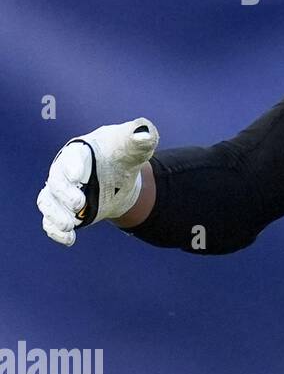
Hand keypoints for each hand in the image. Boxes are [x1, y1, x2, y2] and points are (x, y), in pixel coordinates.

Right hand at [37, 118, 158, 245]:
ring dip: (56, 215)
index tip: (78, 176)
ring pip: (48, 202)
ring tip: (69, 226)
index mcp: (80, 151)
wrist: (119, 176)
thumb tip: (144, 133)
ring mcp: (61, 192)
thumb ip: (138, 139)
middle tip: (78, 204)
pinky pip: (51, 221)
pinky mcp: (63, 210)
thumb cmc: (121, 155)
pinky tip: (69, 239)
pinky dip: (56, 231)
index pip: (72, 157)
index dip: (72, 166)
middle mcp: (64, 171)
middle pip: (56, 181)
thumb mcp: (132, 146)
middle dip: (64, 193)